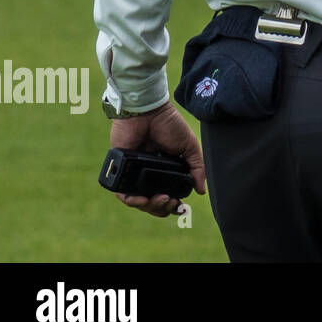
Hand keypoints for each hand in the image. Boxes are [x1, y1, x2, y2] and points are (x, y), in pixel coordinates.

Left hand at [108, 102, 206, 217]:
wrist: (148, 113)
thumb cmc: (169, 125)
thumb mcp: (189, 147)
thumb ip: (196, 168)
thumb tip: (201, 191)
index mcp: (167, 170)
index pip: (169, 194)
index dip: (173, 205)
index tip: (179, 205)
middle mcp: (150, 174)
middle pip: (153, 203)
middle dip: (162, 208)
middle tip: (170, 202)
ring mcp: (135, 174)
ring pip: (138, 201)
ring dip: (149, 206)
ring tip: (159, 199)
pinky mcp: (120, 170)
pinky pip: (122, 192)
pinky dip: (131, 200)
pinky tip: (142, 199)